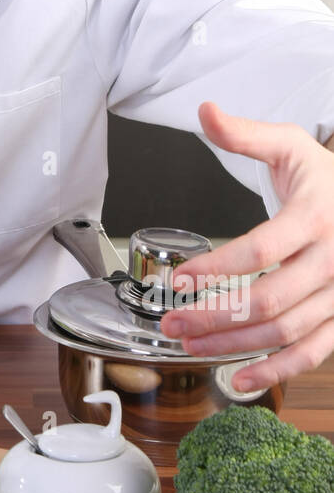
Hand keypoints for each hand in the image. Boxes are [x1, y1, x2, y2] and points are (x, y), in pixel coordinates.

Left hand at [159, 100, 333, 390]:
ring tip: (191, 346)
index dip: (217, 267)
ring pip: (287, 331)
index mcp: (317, 216)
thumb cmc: (327, 178)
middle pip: (270, 299)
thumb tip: (205, 111)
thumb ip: (244, 134)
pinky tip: (238, 380)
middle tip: (173, 322)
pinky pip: (313, 352)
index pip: (261, 248)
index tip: (179, 279)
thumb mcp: (290, 145)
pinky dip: (276, 371)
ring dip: (236, 345)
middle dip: (215, 315)